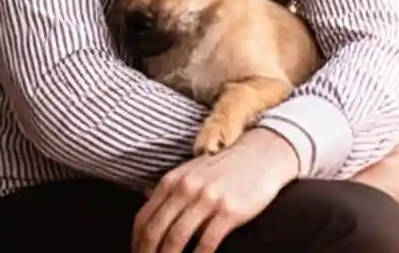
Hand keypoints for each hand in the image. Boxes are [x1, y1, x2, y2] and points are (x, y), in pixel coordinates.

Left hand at [133, 128, 298, 252]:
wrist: (262, 155)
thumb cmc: (225, 167)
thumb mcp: (191, 171)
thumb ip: (169, 187)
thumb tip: (144, 198)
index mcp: (172, 181)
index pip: (143, 219)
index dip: (137, 243)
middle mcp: (185, 188)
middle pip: (156, 231)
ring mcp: (207, 199)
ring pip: (176, 239)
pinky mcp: (229, 210)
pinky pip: (206, 243)